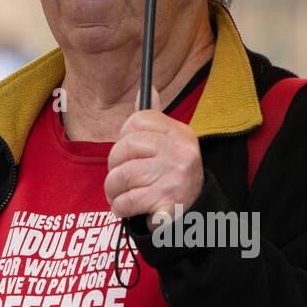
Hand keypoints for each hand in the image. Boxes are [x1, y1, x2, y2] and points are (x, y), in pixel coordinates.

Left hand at [104, 89, 204, 228]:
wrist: (192, 219)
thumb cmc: (170, 179)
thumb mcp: (168, 146)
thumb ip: (154, 121)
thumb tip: (147, 88)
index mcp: (181, 133)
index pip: (138, 119)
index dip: (124, 136)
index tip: (128, 152)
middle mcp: (181, 151)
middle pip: (125, 147)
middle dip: (115, 166)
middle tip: (121, 178)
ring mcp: (175, 175)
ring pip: (121, 175)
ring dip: (114, 190)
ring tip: (122, 195)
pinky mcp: (167, 200)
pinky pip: (125, 200)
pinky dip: (120, 207)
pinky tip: (129, 208)